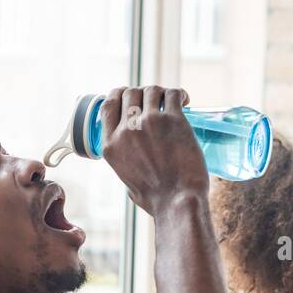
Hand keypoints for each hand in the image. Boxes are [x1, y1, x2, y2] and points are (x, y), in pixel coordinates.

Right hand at [98, 86, 208, 215]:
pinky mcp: (173, 120)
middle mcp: (126, 131)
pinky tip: (184, 100)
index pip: (108, 105)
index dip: (118, 95)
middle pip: (129, 93)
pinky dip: (179, 94)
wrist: (178, 202)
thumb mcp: (127, 181)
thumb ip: (127, 165)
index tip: (128, 95)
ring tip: (170, 101)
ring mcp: (149, 122)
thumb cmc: (156, 200)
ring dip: (160, 92)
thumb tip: (134, 161)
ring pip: (151, 90)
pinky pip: (173, 94)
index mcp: (111, 146)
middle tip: (154, 100)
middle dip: (141, 93)